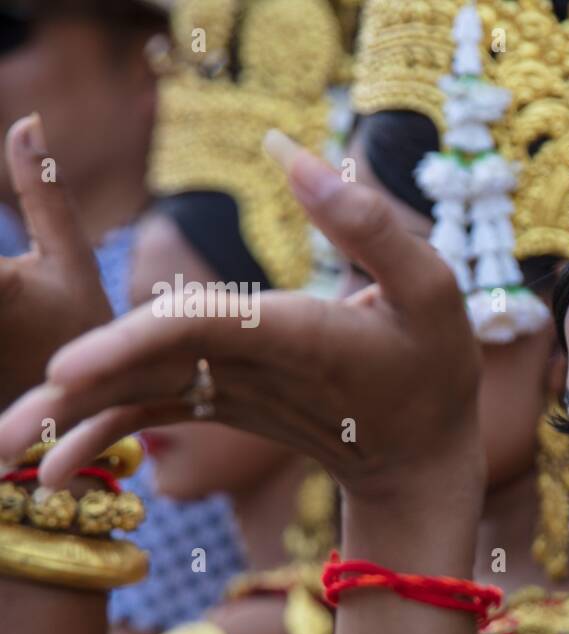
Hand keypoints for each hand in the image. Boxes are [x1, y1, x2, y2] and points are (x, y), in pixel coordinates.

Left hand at [0, 131, 482, 503]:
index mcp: (300, 337)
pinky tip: (49, 465)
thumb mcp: (433, 288)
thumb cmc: (433, 366)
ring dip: (66, 423)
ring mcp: (234, 396)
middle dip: (73, 396)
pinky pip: (153, 413)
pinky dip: (101, 431)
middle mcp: (255, 372)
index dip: (134, 341)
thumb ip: (367, 222)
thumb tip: (284, 147)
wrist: (420, 459)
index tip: (65, 366)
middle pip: (150, 371)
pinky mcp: (223, 406)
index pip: (208, 330)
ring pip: (140, 399)